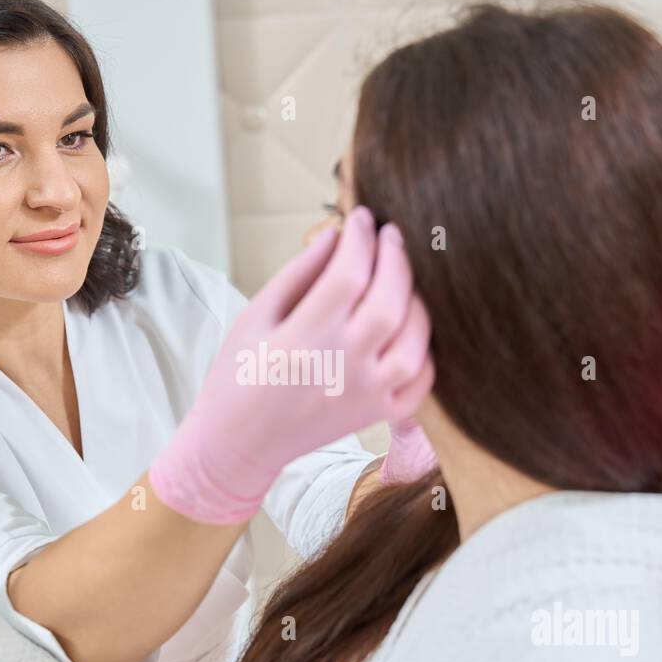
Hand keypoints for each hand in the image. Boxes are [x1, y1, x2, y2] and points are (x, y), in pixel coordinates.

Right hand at [150, 206, 434, 523]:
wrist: (238, 445)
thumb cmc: (239, 374)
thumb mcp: (255, 316)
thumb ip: (299, 273)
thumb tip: (336, 235)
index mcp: (304, 339)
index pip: (350, 274)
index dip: (361, 237)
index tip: (361, 217)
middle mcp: (343, 367)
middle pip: (391, 300)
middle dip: (396, 258)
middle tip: (390, 234)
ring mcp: (366, 395)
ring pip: (415, 340)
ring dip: (415, 299)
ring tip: (400, 276)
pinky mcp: (377, 415)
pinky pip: (421, 380)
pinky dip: (423, 347)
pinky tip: (408, 325)